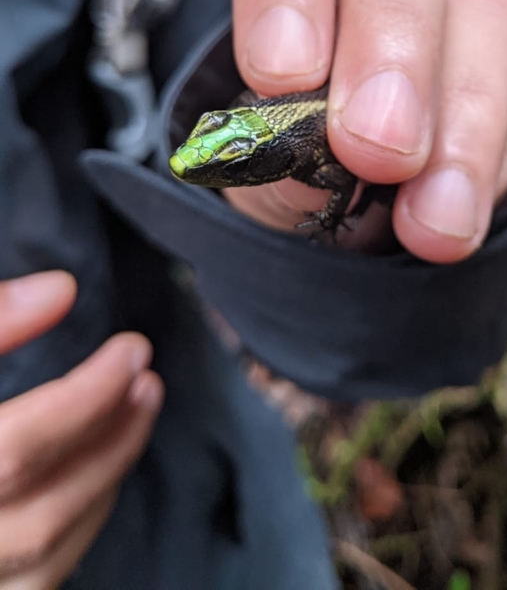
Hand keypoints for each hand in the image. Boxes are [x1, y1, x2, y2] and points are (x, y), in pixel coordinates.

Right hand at [0, 272, 162, 589]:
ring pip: (43, 557)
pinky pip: (38, 578)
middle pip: (38, 517)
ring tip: (138, 411)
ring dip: (104, 481)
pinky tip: (98, 475)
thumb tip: (61, 290)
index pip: (14, 451)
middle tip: (148, 380)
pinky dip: (77, 522)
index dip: (85, 398)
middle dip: (107, 441)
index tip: (133, 349)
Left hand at [225, 0, 506, 262]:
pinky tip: (464, 215)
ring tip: (429, 223)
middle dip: (391, 53)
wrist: (375, 231)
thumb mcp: (271, 181)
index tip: (282, 75)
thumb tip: (311, 165)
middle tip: (375, 151)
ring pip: (482, 12)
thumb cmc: (303, 183)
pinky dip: (501, 158)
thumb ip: (280, 163)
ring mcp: (463, 9)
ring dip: (461, 122)